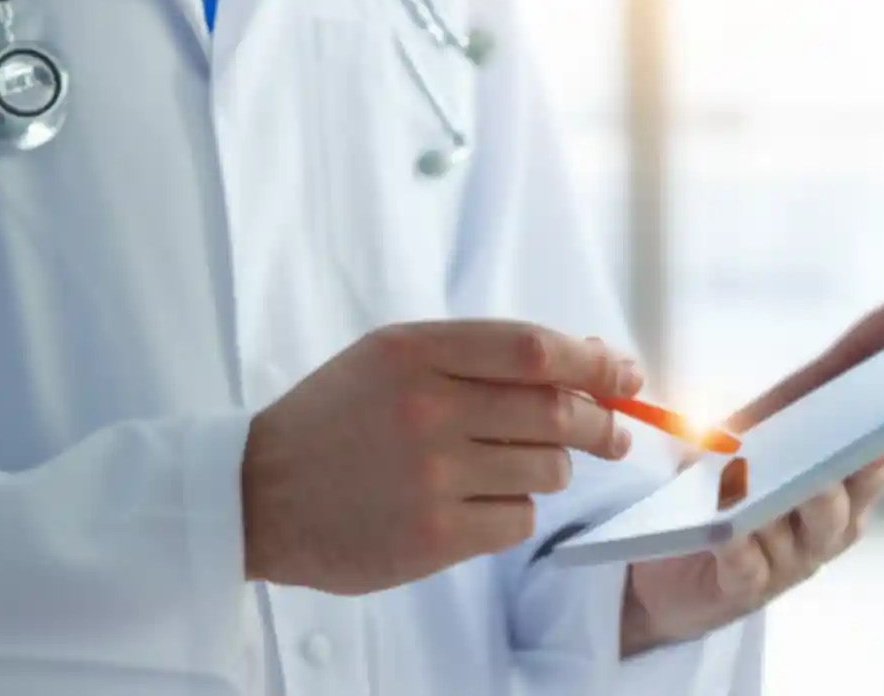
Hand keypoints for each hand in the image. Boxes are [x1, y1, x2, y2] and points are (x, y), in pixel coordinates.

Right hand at [242, 320, 642, 594]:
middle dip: (601, 423)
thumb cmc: (337, 419)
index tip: (626, 374)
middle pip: (557, 411)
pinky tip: (475, 503)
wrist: (257, 495)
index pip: (534, 349)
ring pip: (548, 469)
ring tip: (501, 467)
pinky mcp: (436, 535)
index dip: (594, 361)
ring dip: (545, 469)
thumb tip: (588, 357)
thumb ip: (482, 354)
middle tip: (613, 434)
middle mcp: (427, 407)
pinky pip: (521, 518)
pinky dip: (513, 511)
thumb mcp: (393, 359)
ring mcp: (432, 474)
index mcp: (416, 352)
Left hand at [622, 293, 883, 655]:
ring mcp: (793, 553)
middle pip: (863, 485)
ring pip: (816, 527)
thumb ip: (856, 357)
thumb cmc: (750, 470)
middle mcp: (835, 516)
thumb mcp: (795, 404)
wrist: (679, 549)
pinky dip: (741, 544)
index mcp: (853, 472)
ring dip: (817, 503)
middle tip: (883, 436)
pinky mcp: (742, 582)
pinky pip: (746, 565)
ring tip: (813, 482)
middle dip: (874, 461)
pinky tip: (731, 527)